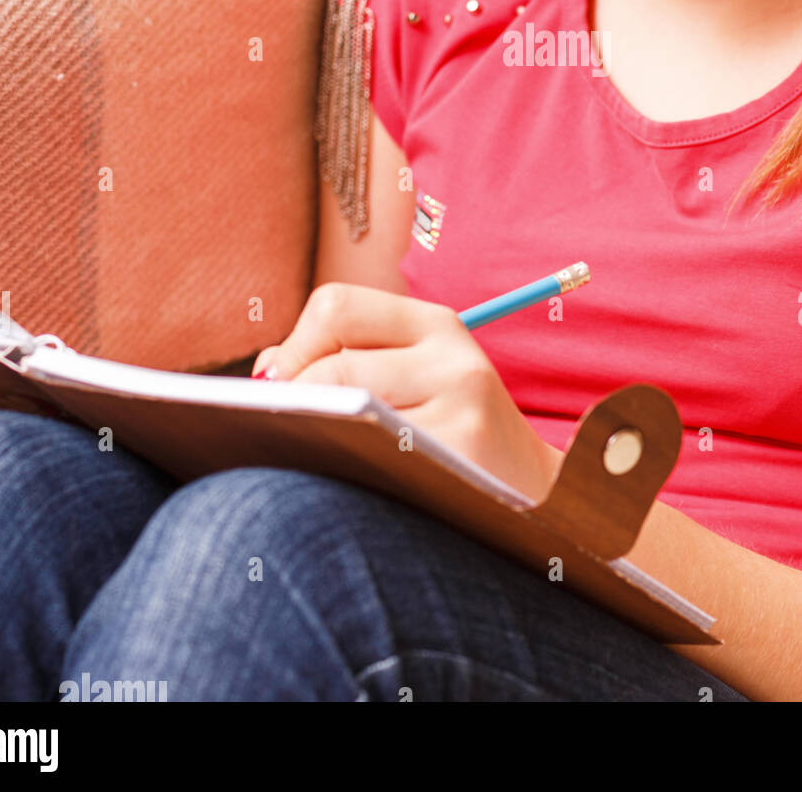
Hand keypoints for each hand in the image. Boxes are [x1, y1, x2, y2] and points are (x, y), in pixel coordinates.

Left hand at [252, 283, 562, 501]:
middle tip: (283, 428)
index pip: (335, 305)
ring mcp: (462, 401)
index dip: (293, 346)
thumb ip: (342, 360)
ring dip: (312, 432)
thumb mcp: (411, 381)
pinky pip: (373, 452)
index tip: (278, 387)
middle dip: (294, 395)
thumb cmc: (450, 439)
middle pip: (334, 358)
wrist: (536, 496)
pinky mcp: (462, 448)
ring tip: (309, 453)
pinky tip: (346, 480)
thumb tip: (266, 370)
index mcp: (435, 324)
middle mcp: (452, 353)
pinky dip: (343, 465)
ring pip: (348, 402)